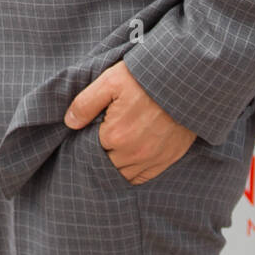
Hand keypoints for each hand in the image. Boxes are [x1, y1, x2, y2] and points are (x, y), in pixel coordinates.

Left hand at [64, 60, 196, 183]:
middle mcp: (134, 154)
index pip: (91, 150)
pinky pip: (144, 177)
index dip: (89, 140)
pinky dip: (134, 172)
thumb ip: (86, 103)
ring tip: (117, 148)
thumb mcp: (110, 81)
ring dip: (118, 164)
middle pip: (107, 164)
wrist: (185, 79)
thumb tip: (69, 122)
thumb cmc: (145, 77)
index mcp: (116, 136)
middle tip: (105, 136)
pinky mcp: (168, 159)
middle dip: (102, 154)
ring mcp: (153, 159)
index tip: (93, 129)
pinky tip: (130, 159)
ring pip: (125, 174)